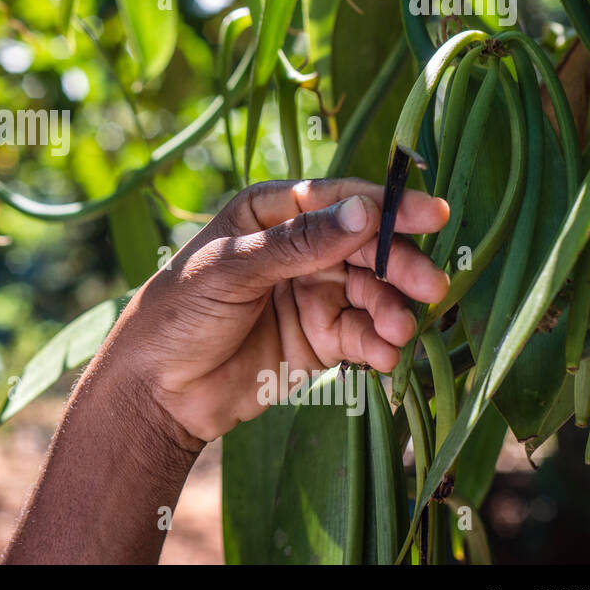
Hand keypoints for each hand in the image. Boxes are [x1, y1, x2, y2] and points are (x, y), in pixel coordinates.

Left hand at [104, 178, 451, 448]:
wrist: (157, 390)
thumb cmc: (178, 312)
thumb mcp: (233, 270)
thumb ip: (298, 244)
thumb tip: (364, 213)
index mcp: (270, 212)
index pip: (339, 200)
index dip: (387, 206)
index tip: (432, 214)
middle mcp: (299, 247)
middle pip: (366, 246)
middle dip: (399, 265)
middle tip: (429, 286)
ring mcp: (312, 292)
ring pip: (372, 291)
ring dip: (393, 309)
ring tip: (398, 331)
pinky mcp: (321, 338)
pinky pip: (363, 333)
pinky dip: (380, 343)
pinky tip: (385, 356)